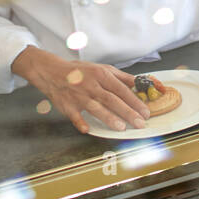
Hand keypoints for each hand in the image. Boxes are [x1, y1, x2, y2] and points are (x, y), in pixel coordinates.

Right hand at [11, 47, 151, 133]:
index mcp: (101, 75)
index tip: (145, 111)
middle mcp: (91, 85)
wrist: (52, 72)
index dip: (134, 101)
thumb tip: (138, 83)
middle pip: (111, 100)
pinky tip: (87, 129)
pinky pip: (74, 115)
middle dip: (127, 112)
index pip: (121, 89)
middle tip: (139, 123)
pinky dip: (80, 122)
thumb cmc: (80, 72)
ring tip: (120, 127)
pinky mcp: (67, 105)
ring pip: (95, 107)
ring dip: (108, 117)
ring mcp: (78, 96)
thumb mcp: (101, 68)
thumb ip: (121, 77)